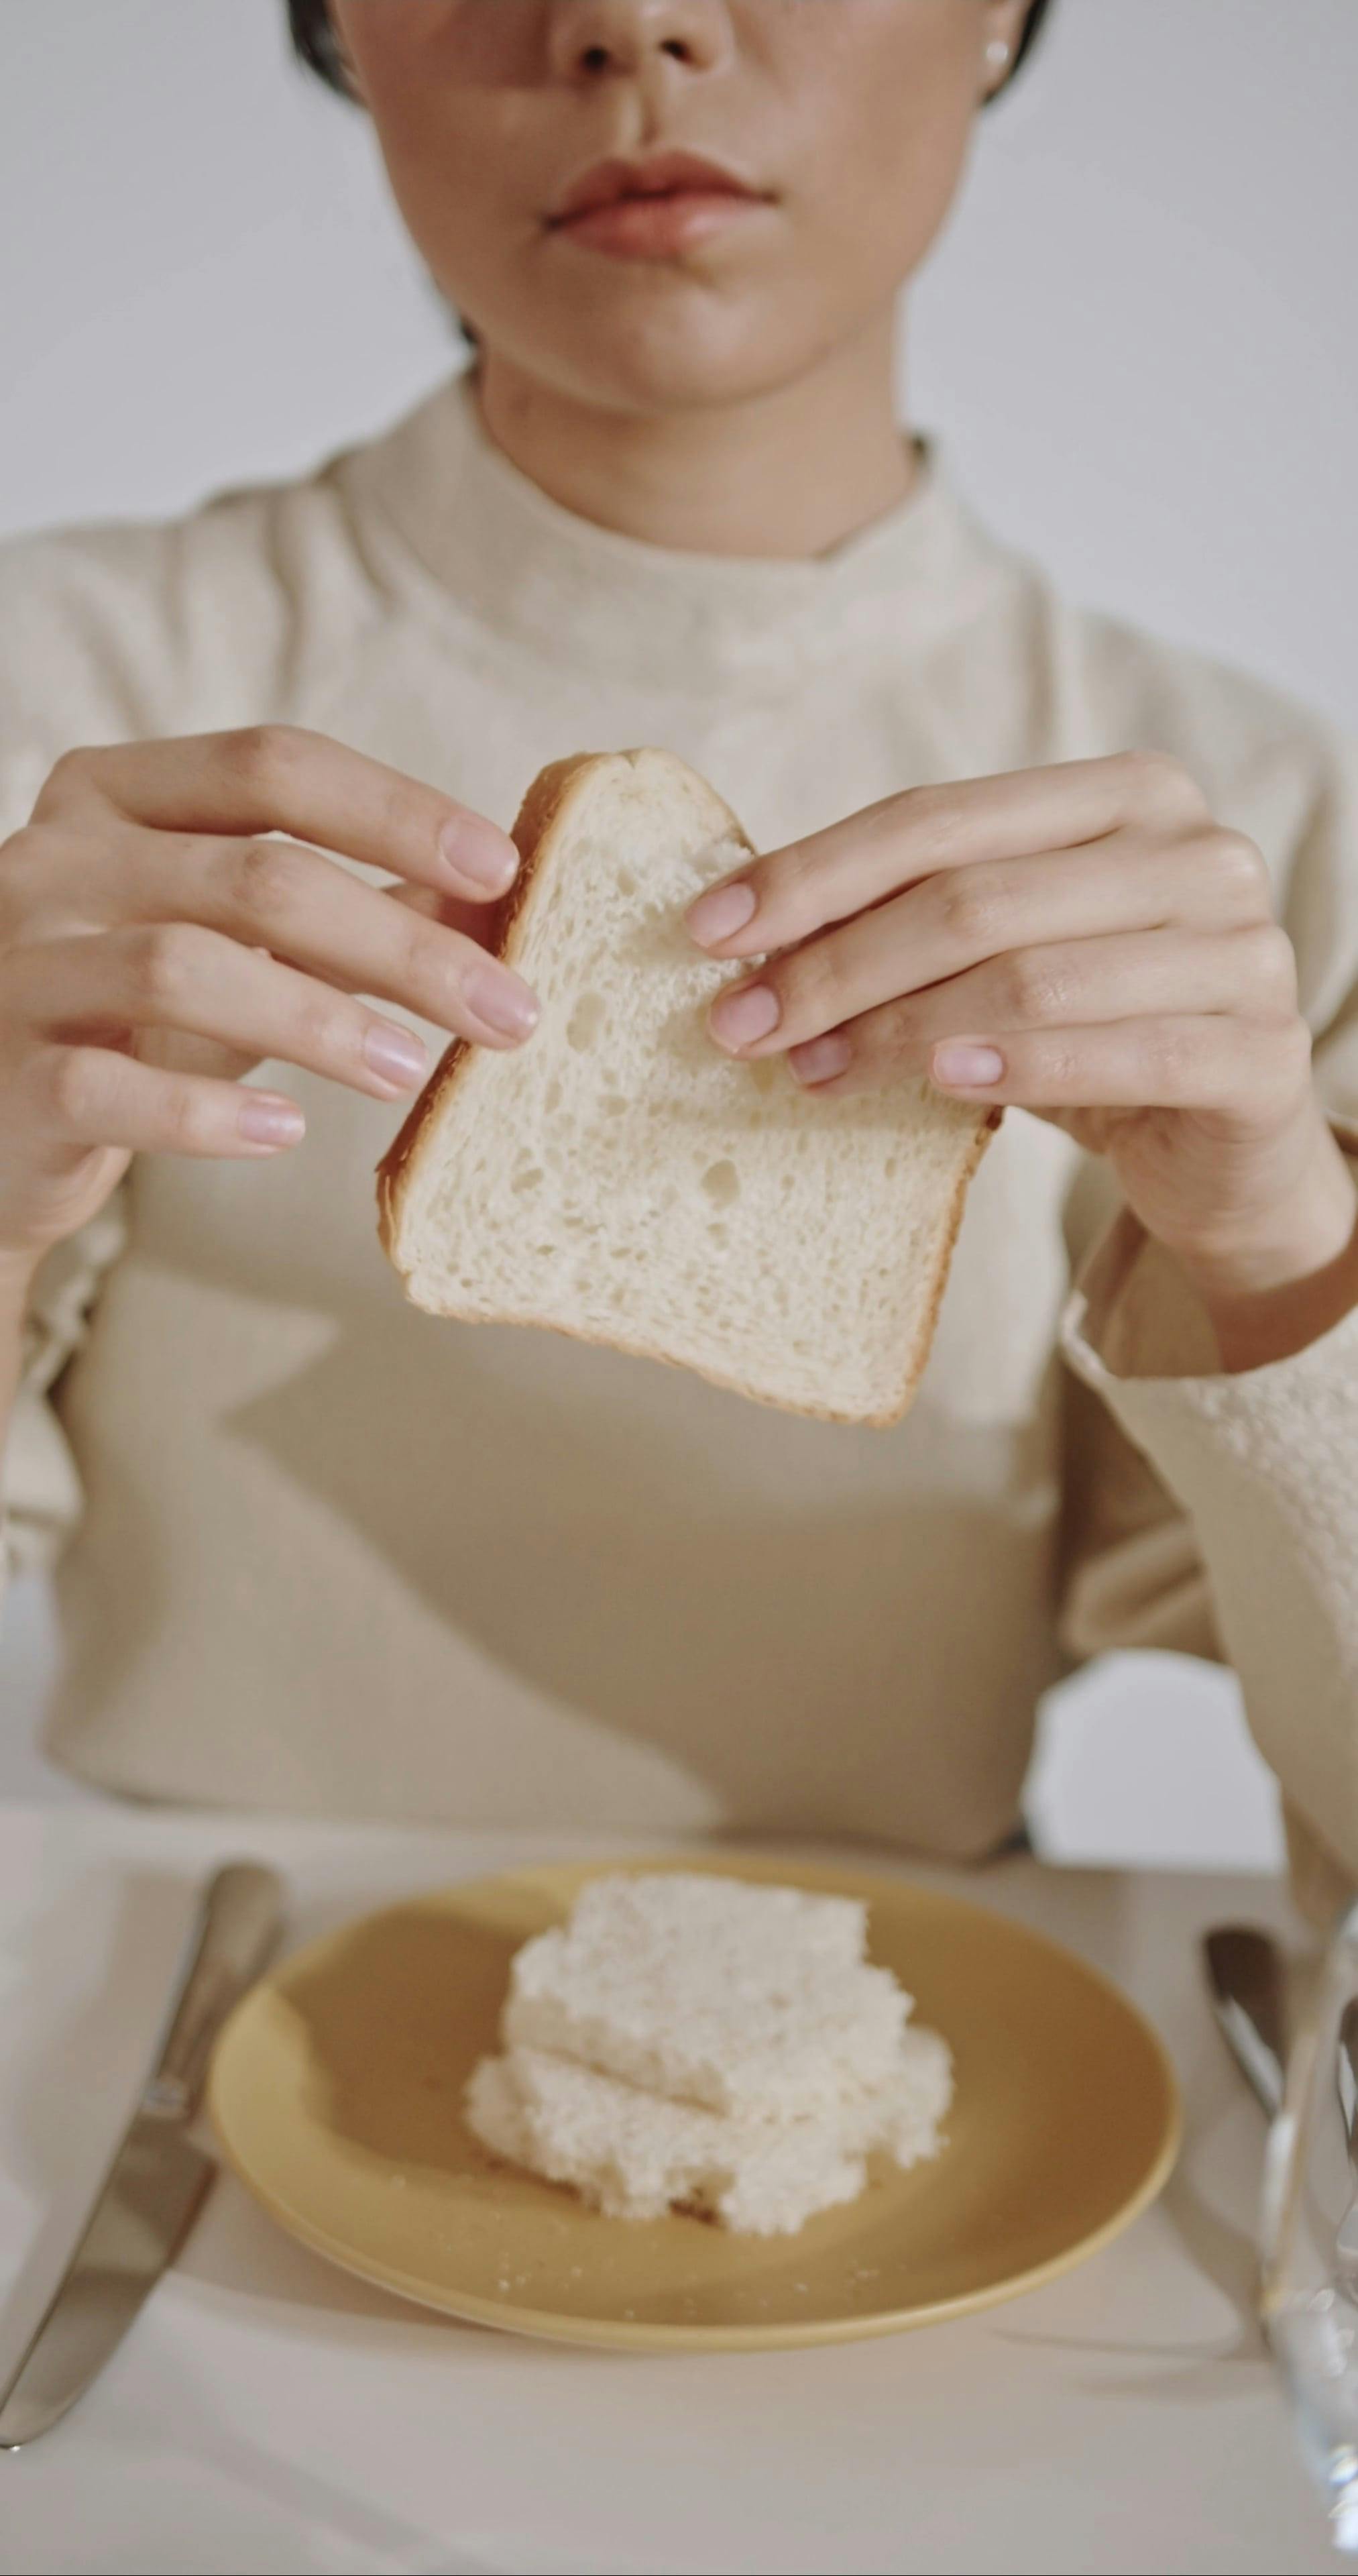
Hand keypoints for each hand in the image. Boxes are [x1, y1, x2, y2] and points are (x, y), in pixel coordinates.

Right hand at [0, 727, 536, 1271]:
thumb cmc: (128, 1025)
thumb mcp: (235, 949)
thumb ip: (344, 915)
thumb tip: (493, 898)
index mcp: (114, 795)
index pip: (270, 767)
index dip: (395, 810)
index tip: (502, 869)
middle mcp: (55, 859)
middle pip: (257, 876)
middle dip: (401, 945)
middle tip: (507, 1010)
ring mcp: (18, 964)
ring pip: (183, 968)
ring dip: (319, 1023)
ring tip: (413, 1071)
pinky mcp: (6, 1074)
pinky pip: (110, 1084)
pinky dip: (208, 1113)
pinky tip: (287, 1134)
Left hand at [687, 753, 1357, 1331]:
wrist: (1230, 1152)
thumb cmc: (1091, 1037)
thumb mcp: (1002, 960)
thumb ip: (909, 924)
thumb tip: (740, 932)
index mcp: (1124, 796)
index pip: (938, 819)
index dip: (814, 873)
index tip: (708, 931)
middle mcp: (1195, 852)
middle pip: (972, 899)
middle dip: (834, 965)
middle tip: (737, 1025)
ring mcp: (1241, 948)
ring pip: (1031, 977)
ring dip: (896, 1029)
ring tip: (806, 1069)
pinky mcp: (1261, 1052)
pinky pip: (1118, 1054)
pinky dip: (1017, 1067)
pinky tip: (936, 1083)